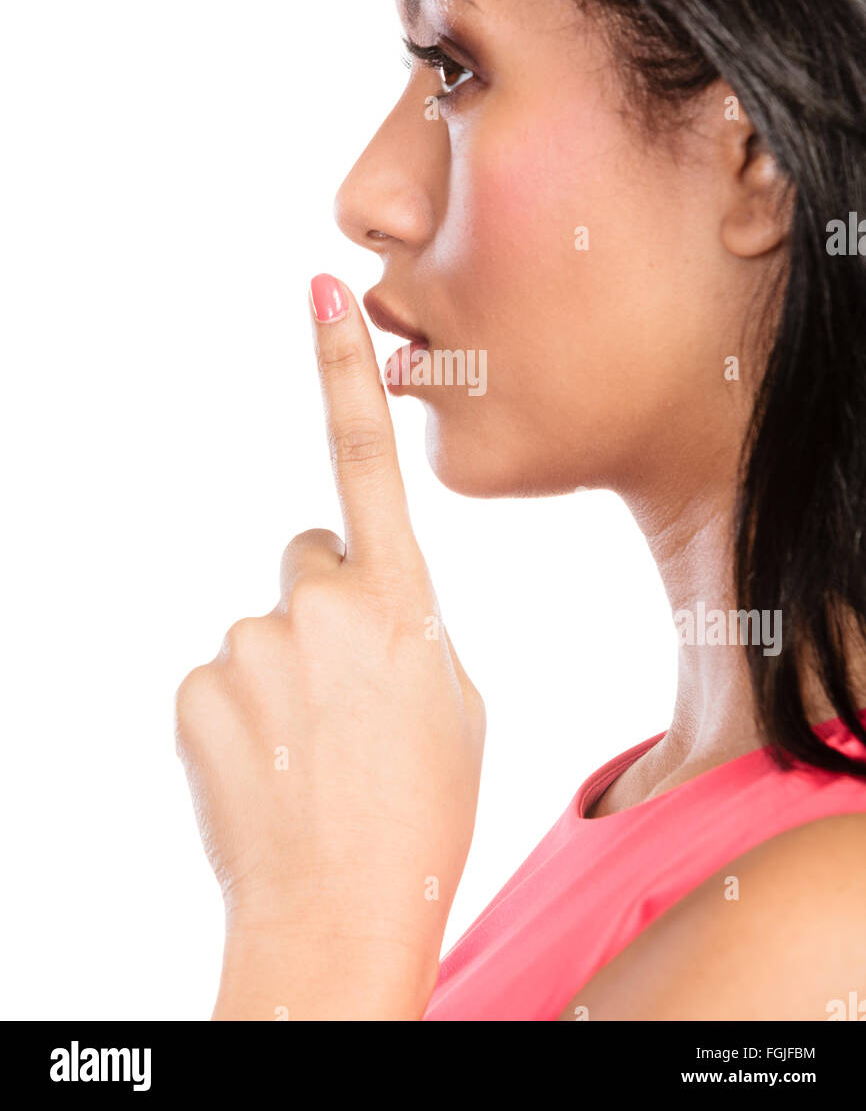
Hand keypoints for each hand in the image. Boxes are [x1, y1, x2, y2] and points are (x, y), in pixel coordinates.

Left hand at [174, 273, 484, 1018]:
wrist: (338, 915)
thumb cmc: (420, 811)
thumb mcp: (454, 701)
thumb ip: (409, 623)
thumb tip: (364, 598)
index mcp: (401, 601)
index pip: (364, 458)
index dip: (342, 369)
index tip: (321, 290)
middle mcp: (318, 606)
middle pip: (308, 557)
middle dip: (325, 604)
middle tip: (346, 696)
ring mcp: (248, 646)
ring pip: (267, 623)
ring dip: (286, 668)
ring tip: (313, 748)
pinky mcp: (195, 689)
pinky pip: (222, 673)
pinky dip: (243, 709)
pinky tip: (270, 765)